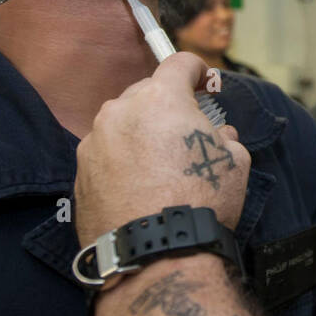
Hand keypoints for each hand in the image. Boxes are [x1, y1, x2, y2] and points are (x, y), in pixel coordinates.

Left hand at [74, 52, 250, 244]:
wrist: (156, 252)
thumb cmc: (202, 201)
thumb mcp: (235, 162)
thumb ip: (225, 137)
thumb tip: (219, 134)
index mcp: (161, 99)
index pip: (179, 63)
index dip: (197, 70)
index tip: (205, 82)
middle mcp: (121, 111)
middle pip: (146, 92)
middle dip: (166, 104)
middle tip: (184, 129)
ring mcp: (95, 141)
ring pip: (121, 122)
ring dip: (140, 131)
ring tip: (158, 162)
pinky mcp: (79, 172)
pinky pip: (105, 153)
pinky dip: (121, 159)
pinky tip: (138, 184)